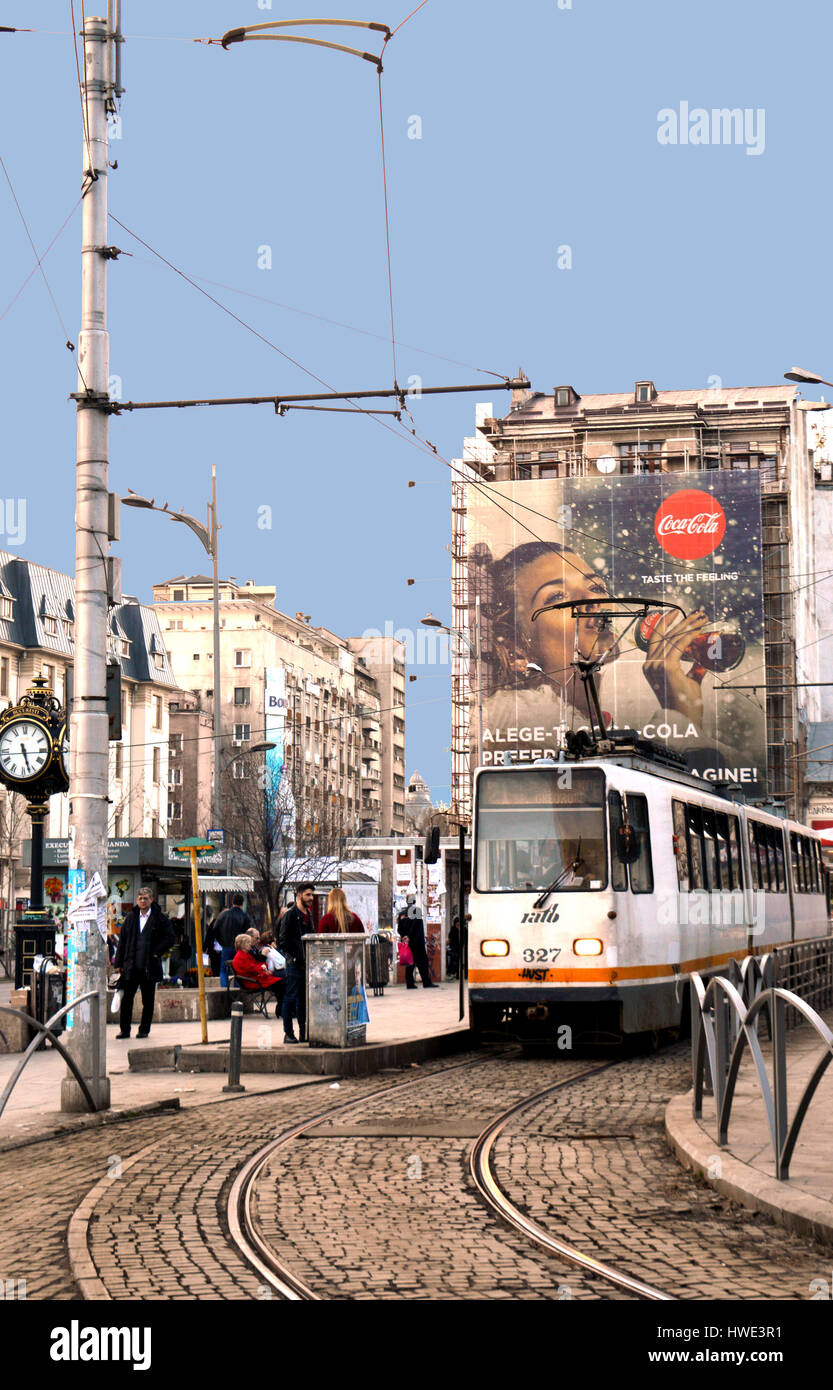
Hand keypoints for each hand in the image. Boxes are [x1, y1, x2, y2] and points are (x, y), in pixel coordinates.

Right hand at [642, 609, 709, 723]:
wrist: (683, 718)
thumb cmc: (685, 704)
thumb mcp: (689, 681)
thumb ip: (694, 670)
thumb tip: (704, 662)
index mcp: (650, 667)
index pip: (656, 639)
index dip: (665, 624)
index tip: (676, 614)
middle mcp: (650, 664)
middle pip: (665, 635)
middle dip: (681, 621)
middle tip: (695, 613)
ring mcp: (656, 665)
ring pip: (672, 638)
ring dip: (688, 625)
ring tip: (701, 618)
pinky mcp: (667, 667)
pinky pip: (679, 645)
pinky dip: (690, 636)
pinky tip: (699, 630)